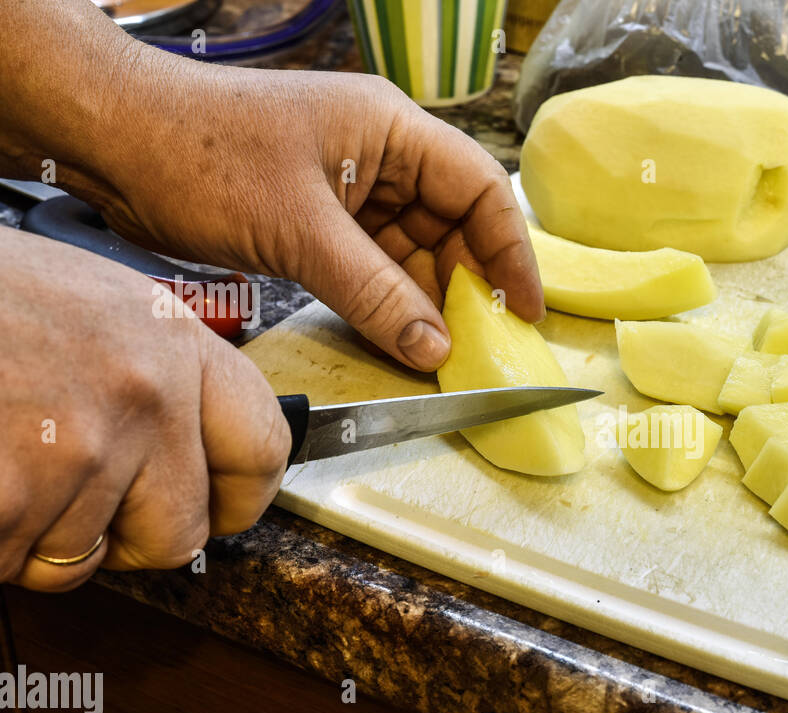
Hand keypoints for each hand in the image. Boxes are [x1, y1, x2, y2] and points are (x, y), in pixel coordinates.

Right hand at [0, 229, 288, 590]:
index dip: (241, 498)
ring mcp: (81, 450)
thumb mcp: (94, 306)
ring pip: (82, 558)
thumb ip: (152, 377)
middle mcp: (144, 397)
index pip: (264, 448)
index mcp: (175, 344)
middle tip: (78, 508)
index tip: (219, 510)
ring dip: (37, 536)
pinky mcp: (13, 495)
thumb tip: (186, 454)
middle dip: (124, 540)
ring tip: (6, 462)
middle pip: (179, 534)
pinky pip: (14, 562)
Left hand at [86, 62, 542, 371]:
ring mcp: (348, 189)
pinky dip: (383, 304)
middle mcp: (379, 156)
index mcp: (390, 130)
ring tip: (437, 357)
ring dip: (422, 305)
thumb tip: (435, 348)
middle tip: (479, 349)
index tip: (524, 311)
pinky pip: (371, 267)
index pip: (480, 190)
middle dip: (465, 289)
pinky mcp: (318, 219)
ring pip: (411, 254)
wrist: (112, 142)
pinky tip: (393, 341)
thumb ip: (374, 293)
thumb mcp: (299, 230)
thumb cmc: (200, 153)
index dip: (511, 252)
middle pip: (452, 228)